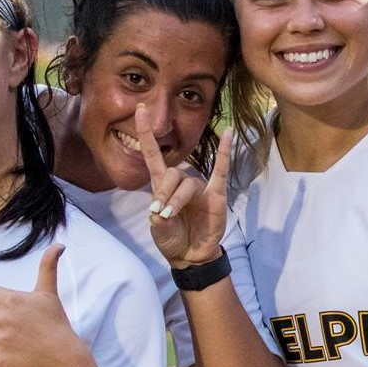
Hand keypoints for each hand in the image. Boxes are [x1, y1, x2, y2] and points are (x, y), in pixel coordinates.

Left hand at [0, 245, 95, 366]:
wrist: (63, 360)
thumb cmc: (56, 325)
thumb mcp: (49, 294)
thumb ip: (48, 267)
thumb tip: (59, 245)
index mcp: (12, 300)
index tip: (13, 311)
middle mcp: (2, 319)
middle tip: (13, 326)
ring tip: (15, 340)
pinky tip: (15, 353)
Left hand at [141, 122, 231, 267]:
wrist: (191, 256)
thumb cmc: (173, 239)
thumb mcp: (159, 231)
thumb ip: (158, 221)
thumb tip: (162, 212)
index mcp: (162, 186)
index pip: (153, 154)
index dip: (145, 133)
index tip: (139, 110)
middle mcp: (180, 182)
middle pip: (171, 174)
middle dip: (164, 192)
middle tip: (161, 213)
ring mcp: (199, 187)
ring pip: (188, 184)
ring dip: (177, 199)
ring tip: (171, 215)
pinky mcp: (215, 195)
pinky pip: (221, 170)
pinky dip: (225, 153)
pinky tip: (228, 134)